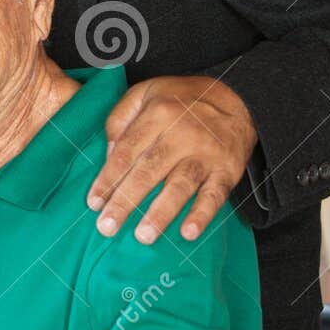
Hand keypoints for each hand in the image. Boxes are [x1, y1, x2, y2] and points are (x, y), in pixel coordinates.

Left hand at [87, 75, 256, 243]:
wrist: (236, 98)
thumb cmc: (179, 100)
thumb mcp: (144, 93)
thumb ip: (119, 119)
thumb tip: (108, 156)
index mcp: (157, 114)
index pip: (126, 152)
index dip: (108, 178)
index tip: (94, 203)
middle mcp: (181, 134)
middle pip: (148, 172)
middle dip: (126, 201)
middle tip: (108, 226)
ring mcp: (206, 154)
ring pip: (180, 186)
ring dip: (161, 213)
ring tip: (143, 236)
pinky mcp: (228, 169)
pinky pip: (215, 195)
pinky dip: (202, 214)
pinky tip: (189, 233)